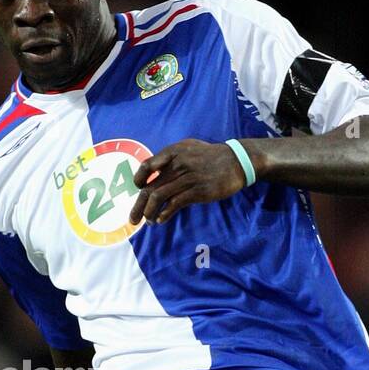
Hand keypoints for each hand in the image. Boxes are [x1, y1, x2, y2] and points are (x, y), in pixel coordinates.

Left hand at [130, 138, 254, 224]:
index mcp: (173, 152)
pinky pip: (174, 204)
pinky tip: (161, 220)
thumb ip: (170, 158)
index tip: (138, 189)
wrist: (236, 161)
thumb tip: (153, 172)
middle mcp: (177, 164)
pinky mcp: (197, 191)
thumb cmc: (210, 156)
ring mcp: (187, 178)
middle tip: (132, 220)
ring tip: (147, 222)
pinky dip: (164, 214)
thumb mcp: (188, 148)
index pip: (147, 166)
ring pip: (159, 196)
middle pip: (150, 187)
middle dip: (138, 206)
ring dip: (149, 212)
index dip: (139, 179)